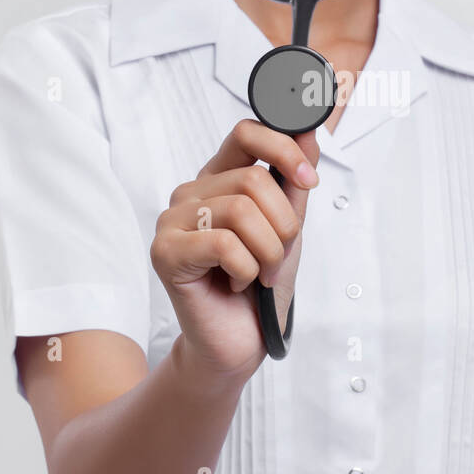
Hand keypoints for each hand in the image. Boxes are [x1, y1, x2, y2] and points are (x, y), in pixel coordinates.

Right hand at [151, 118, 319, 383]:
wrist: (240, 341)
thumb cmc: (260, 285)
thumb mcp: (289, 228)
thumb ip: (294, 182)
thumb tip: (309, 133)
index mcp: (220, 178)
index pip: (246, 132)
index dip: (283, 149)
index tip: (308, 180)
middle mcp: (192, 193)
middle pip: (253, 178)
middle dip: (282, 225)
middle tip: (276, 257)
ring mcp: (172, 221)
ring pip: (241, 210)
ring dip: (267, 252)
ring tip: (258, 274)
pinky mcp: (165, 252)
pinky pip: (224, 244)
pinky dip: (244, 269)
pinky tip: (234, 282)